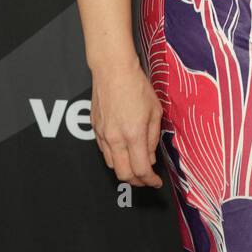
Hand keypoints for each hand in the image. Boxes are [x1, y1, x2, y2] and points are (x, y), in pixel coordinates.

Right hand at [91, 60, 164, 187]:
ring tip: (137, 165)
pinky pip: (105, 152)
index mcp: (134, 134)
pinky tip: (124, 151)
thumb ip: (153, 137)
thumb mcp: (155, 110)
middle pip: (123, 174)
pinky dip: (115, 157)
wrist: (113, 70)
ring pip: (112, 165)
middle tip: (147, 179)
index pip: (141, 170)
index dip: (150, 181)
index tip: (156, 181)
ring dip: (125, 170)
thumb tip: (150, 157)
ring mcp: (103, 135)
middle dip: (137, 182)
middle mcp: (116, 139)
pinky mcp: (95, 129)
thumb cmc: (136, 86)